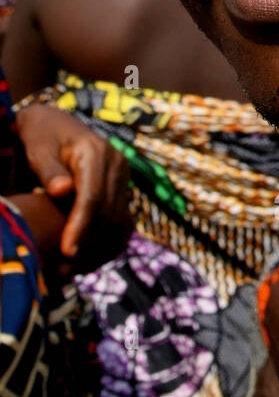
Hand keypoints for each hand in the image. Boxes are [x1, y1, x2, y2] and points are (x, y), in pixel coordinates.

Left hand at [14, 102, 131, 263]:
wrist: (55, 125)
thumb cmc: (40, 136)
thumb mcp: (37, 148)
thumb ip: (48, 169)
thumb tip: (62, 191)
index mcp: (96, 152)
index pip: (93, 196)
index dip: (81, 226)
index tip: (66, 253)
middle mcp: (117, 163)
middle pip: (108, 213)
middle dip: (88, 244)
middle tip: (61, 272)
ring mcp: (123, 176)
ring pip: (118, 221)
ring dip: (98, 248)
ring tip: (69, 270)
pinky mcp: (122, 188)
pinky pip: (122, 222)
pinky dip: (107, 243)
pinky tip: (85, 260)